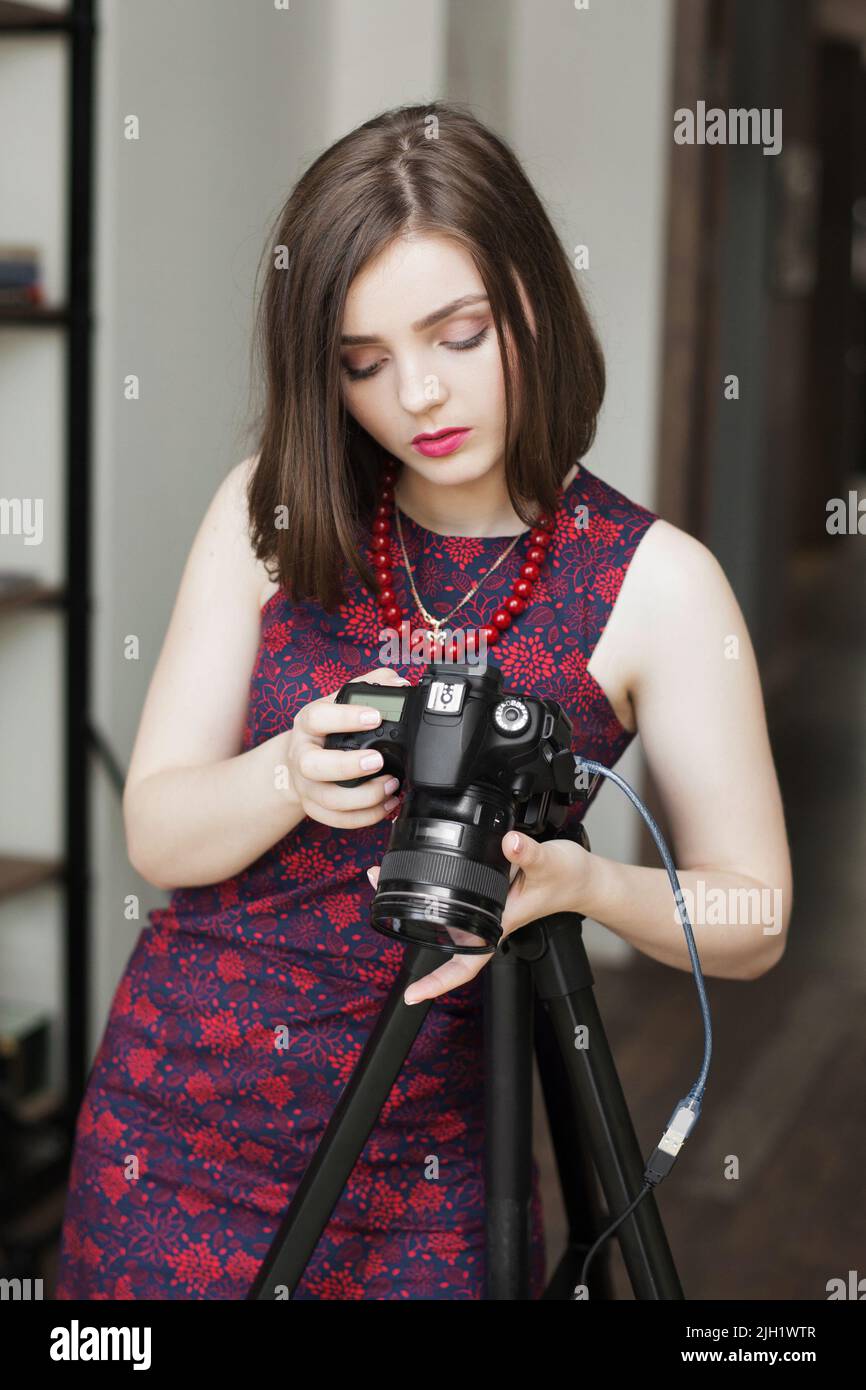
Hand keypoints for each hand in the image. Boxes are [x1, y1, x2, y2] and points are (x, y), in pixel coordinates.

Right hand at [286, 667, 409, 827]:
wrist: (298, 758)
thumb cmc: (326, 728)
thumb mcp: (340, 701)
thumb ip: (369, 685)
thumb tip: (398, 683)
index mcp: (308, 724)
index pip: (318, 718)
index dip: (345, 717)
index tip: (376, 716)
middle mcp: (302, 756)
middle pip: (313, 766)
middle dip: (347, 766)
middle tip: (377, 761)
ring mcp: (306, 786)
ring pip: (328, 800)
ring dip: (363, 797)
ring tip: (392, 786)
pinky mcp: (315, 808)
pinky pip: (337, 820)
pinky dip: (364, 817)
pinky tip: (386, 805)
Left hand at [366, 831, 590, 1003]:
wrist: (583, 877)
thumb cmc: (568, 878)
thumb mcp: (551, 862)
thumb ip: (529, 853)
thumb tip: (510, 842)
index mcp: (498, 923)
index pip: (465, 965)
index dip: (438, 983)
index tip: (412, 994)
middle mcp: (487, 919)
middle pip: (441, 936)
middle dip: (406, 923)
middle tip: (377, 894)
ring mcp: (484, 906)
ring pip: (442, 913)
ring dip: (413, 897)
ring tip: (384, 875)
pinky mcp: (486, 889)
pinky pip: (452, 893)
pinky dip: (430, 880)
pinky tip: (417, 865)